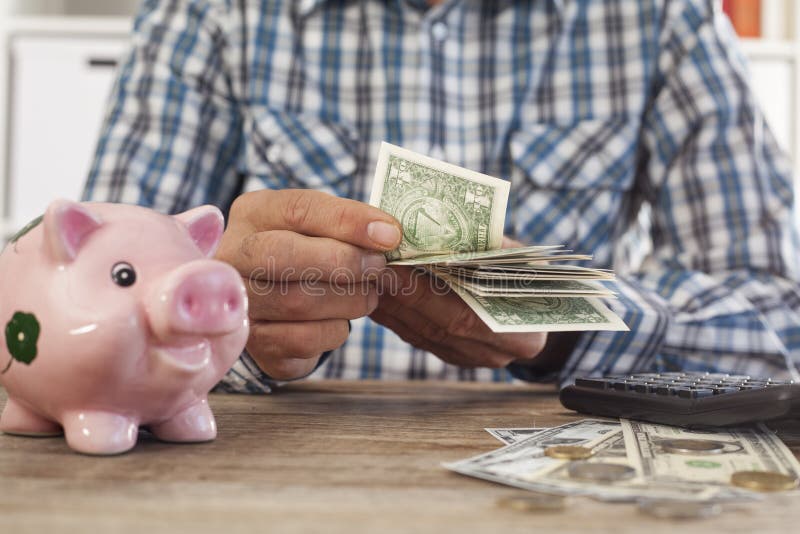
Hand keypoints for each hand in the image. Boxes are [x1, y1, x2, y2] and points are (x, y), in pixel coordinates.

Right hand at [216, 189, 401, 379]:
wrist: (275, 306)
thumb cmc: (306, 255)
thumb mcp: (320, 229)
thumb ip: (347, 226)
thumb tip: (390, 235)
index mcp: (253, 213)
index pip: (299, 209)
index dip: (348, 220)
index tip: (390, 234)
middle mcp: (232, 255)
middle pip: (284, 255)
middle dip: (344, 262)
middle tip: (378, 267)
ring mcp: (237, 302)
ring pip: (297, 301)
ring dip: (348, 300)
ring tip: (367, 295)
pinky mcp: (254, 343)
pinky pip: (303, 338)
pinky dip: (335, 330)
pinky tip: (341, 321)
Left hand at [369, 238, 547, 368]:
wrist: (538, 306)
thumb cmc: (527, 272)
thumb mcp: (519, 258)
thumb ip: (489, 247)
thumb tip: (445, 227)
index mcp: (522, 333)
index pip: (463, 314)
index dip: (424, 292)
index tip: (393, 265)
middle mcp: (496, 352)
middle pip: (437, 325)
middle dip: (401, 295)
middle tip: (371, 266)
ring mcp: (471, 358)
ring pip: (420, 333)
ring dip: (390, 304)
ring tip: (367, 275)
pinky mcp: (451, 355)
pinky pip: (415, 336)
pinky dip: (393, 314)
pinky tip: (375, 291)